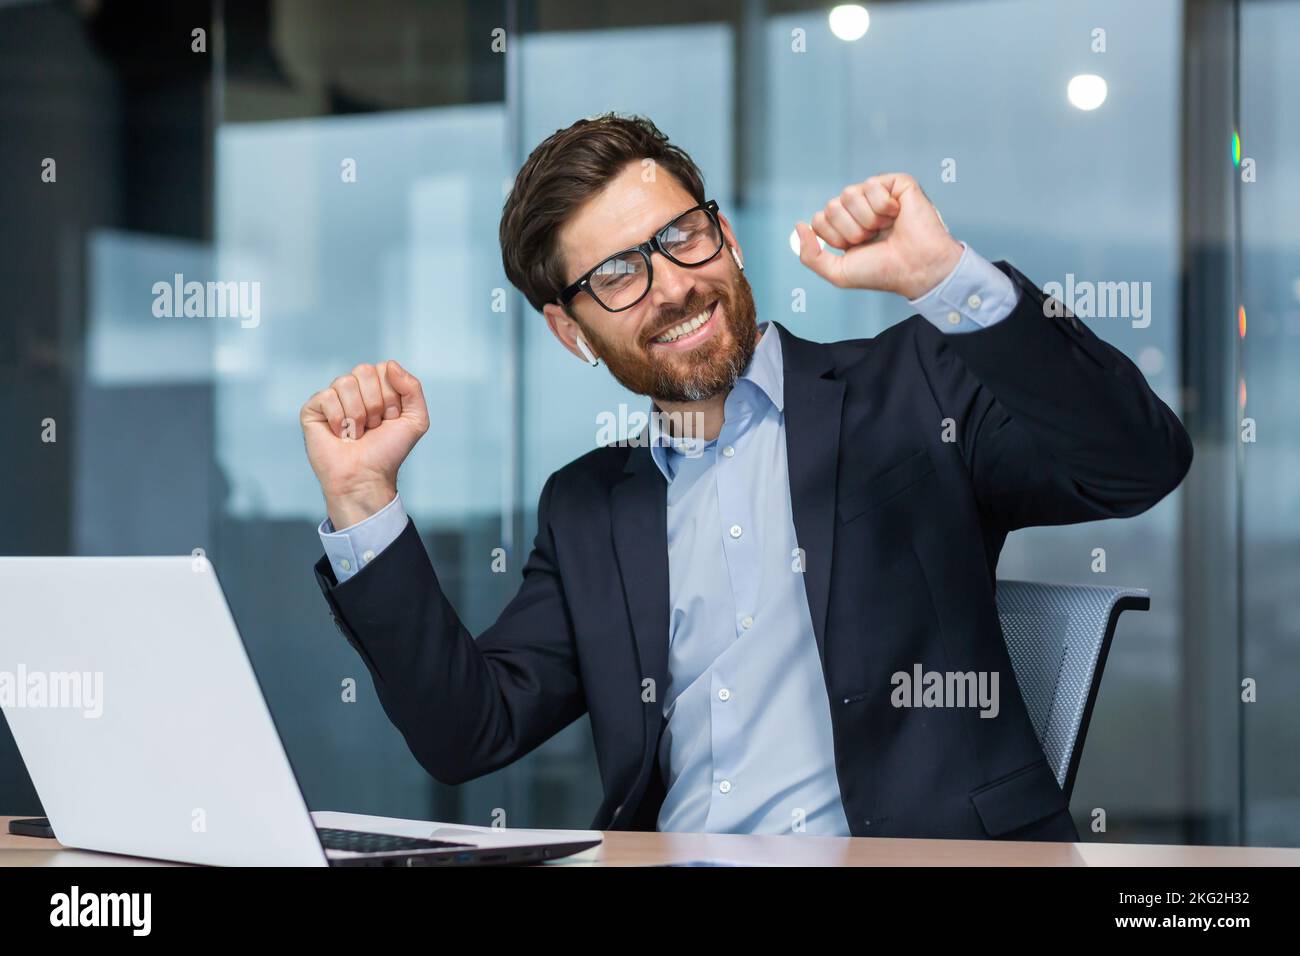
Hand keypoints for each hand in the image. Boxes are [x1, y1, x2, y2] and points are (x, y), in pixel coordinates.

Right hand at [300, 360, 428, 527]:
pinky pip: (326, 396)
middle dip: (374, 404)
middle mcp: (353, 389)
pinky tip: (339, 435)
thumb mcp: (416, 420)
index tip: (389, 419)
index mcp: (376, 387)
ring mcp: (332, 398)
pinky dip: (338, 420)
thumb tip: (389, 364)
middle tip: (372, 426)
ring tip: (356, 432)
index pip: (384, 369)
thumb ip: (413, 388)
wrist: (366, 477)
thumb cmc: (388, 452)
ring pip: (345, 382)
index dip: (391, 397)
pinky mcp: (312, 409)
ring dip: (357, 414)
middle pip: (363, 370)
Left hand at [795, 173, 963, 298]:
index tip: (856, 248)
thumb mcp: (838, 272)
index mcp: (845, 226)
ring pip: (849, 194)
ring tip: (886, 228)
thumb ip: (810, 255)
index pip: (819, 219)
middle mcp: (859, 208)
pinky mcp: (897, 183)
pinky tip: (898, 215)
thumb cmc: (882, 271)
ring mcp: (878, 194)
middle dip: (851, 229)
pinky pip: (873, 185)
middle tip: (874, 239)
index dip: (835, 237)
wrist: (916, 269)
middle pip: (831, 206)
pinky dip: (884, 207)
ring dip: (867, 219)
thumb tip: (798, 225)